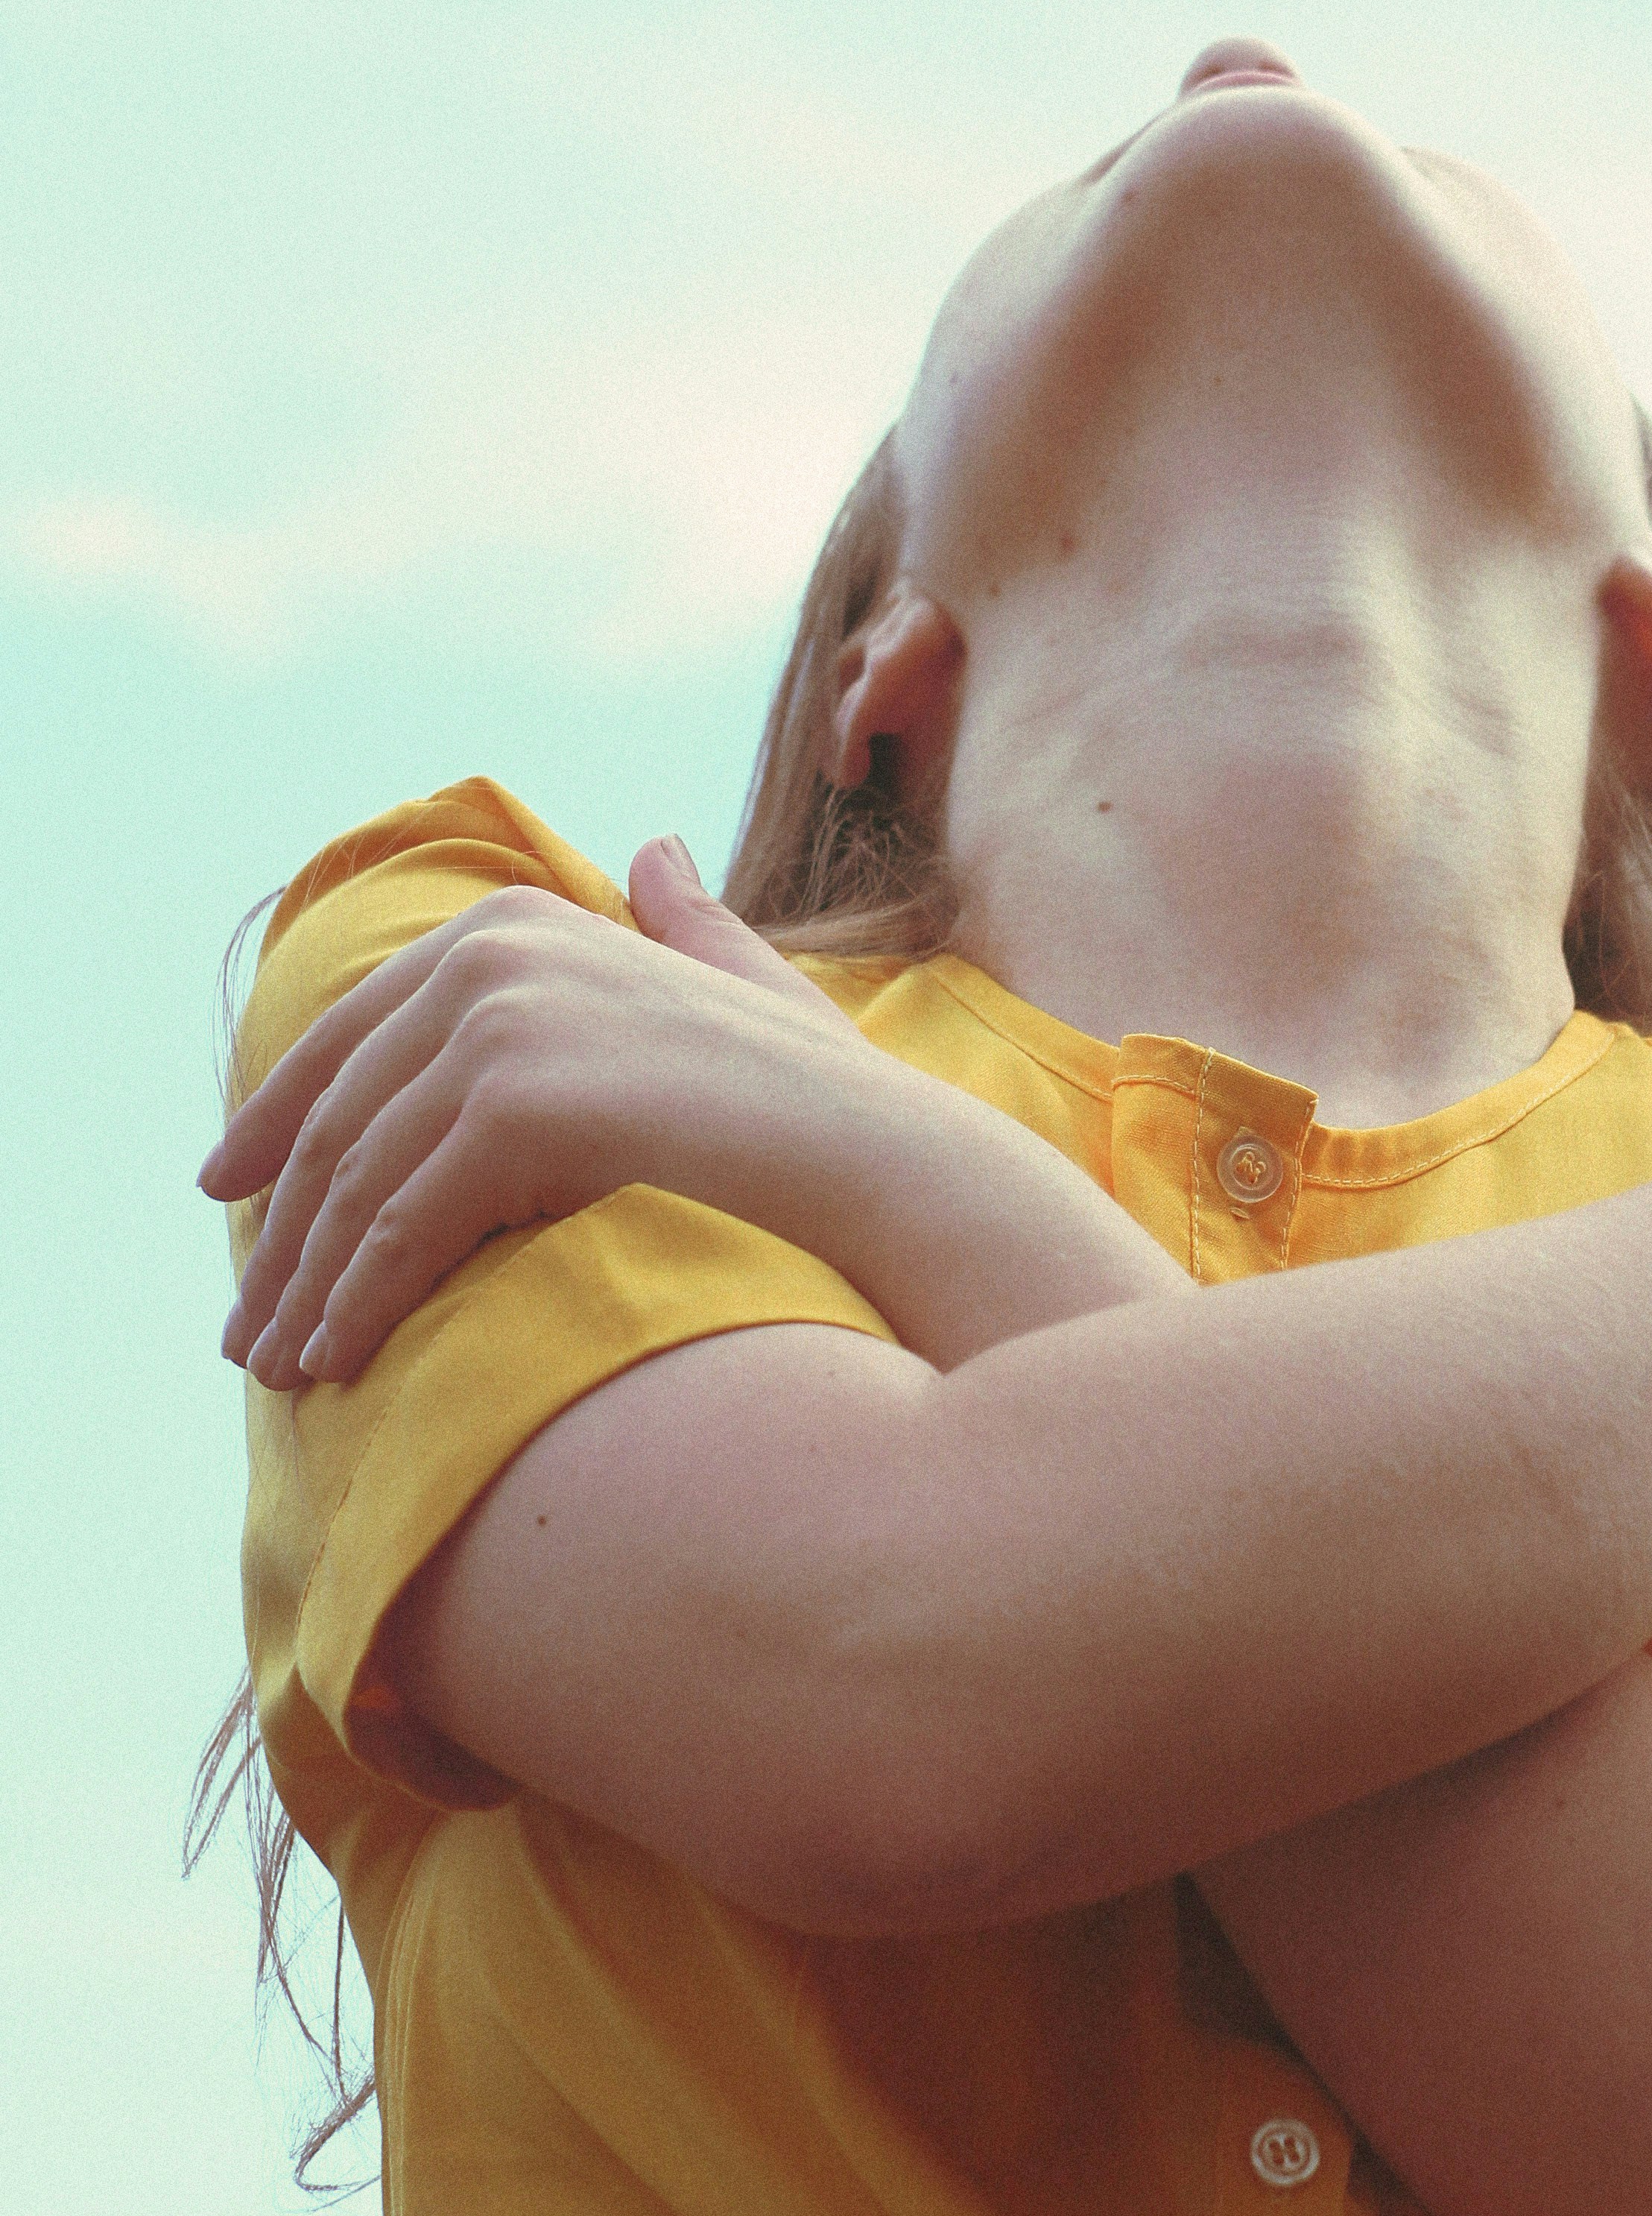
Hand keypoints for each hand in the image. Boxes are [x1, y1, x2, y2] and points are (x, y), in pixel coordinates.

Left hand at [205, 840, 870, 1387]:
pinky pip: (403, 1224)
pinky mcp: (511, 1105)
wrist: (861, 1142)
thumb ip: (676, 921)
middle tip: (246, 1323)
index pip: (351, 1029)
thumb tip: (654, 850)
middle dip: (285, 1231)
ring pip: (359, 1179)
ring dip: (308, 1286)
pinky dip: (360, 1299)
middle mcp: (488, 951)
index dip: (277, 1117)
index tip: (226, 1192)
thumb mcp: (726, 978)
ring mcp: (496, 1022)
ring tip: (277, 1365)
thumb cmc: (809, 1085)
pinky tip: (336, 1359)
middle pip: (342, 1113)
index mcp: (513, 919)